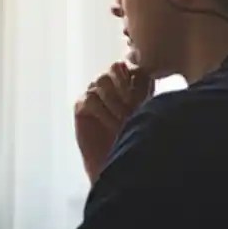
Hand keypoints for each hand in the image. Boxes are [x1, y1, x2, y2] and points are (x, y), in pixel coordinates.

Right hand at [74, 62, 153, 180]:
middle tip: (134, 108)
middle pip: (116, 67)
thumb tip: (146, 69)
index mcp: (133, 82)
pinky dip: (102, 111)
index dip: (139, 79)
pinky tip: (111, 125)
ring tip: (123, 120)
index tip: (145, 100)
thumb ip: (145, 90)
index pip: (134, 65)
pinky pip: (89, 98)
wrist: (117, 164)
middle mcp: (113, 85)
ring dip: (115, 100)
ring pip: (102, 80)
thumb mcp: (146, 113)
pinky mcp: (81, 106)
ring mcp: (95, 93)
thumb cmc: (136, 141)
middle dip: (126, 87)